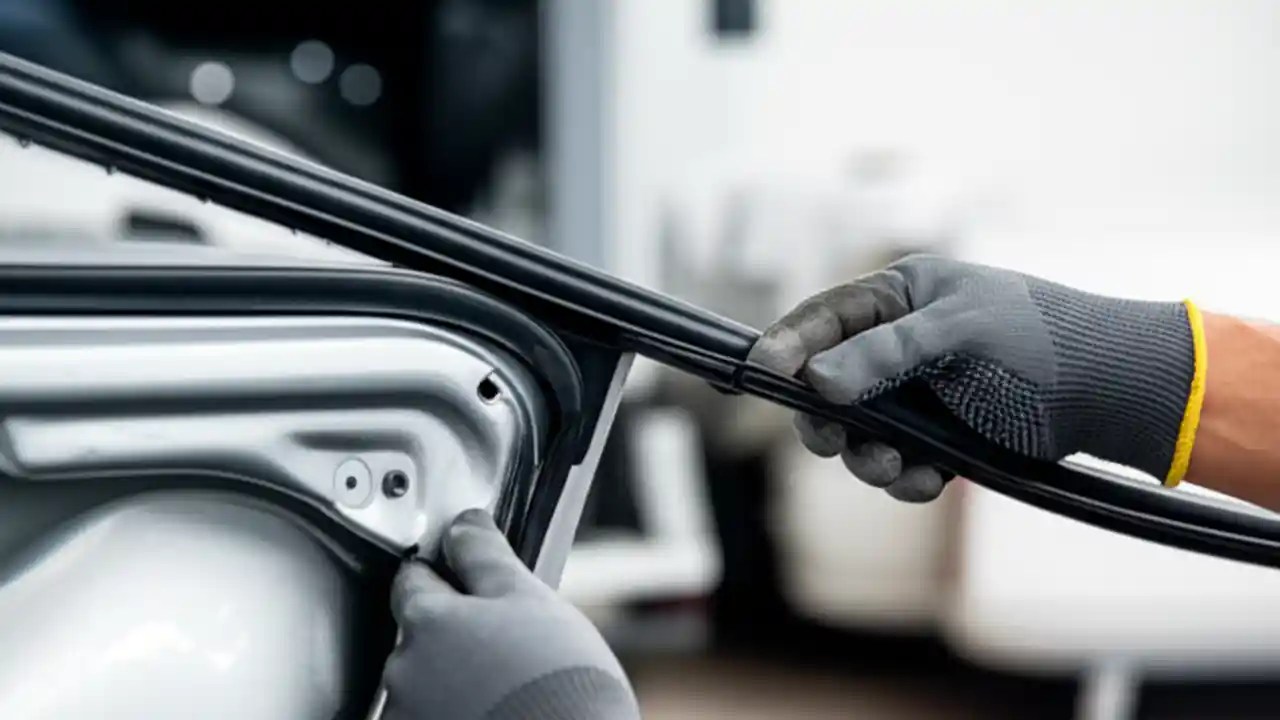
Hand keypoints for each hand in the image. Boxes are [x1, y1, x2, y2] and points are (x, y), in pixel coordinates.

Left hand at [380, 509, 639, 719]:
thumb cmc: (557, 680)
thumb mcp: (528, 598)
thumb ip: (484, 555)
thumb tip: (465, 524)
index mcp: (426, 620)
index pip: (412, 576)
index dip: (442, 571)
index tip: (464, 575)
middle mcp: (403, 670)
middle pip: (418, 634)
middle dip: (452, 632)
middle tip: (504, 640)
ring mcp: (407, 715)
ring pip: (424, 681)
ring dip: (451, 678)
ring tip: (504, 685)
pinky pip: (429, 715)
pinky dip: (452, 710)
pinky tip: (493, 710)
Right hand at [749, 254, 1200, 500]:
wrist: (1110, 394)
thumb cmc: (1038, 343)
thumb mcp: (960, 333)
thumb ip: (885, 353)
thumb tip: (815, 380)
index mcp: (901, 297)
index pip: (824, 316)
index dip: (788, 344)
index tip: (761, 371)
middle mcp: (898, 344)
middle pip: (825, 384)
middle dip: (824, 418)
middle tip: (827, 440)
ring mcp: (916, 393)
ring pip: (857, 433)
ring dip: (866, 456)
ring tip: (895, 467)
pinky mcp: (937, 437)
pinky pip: (897, 463)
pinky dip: (905, 477)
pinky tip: (931, 479)